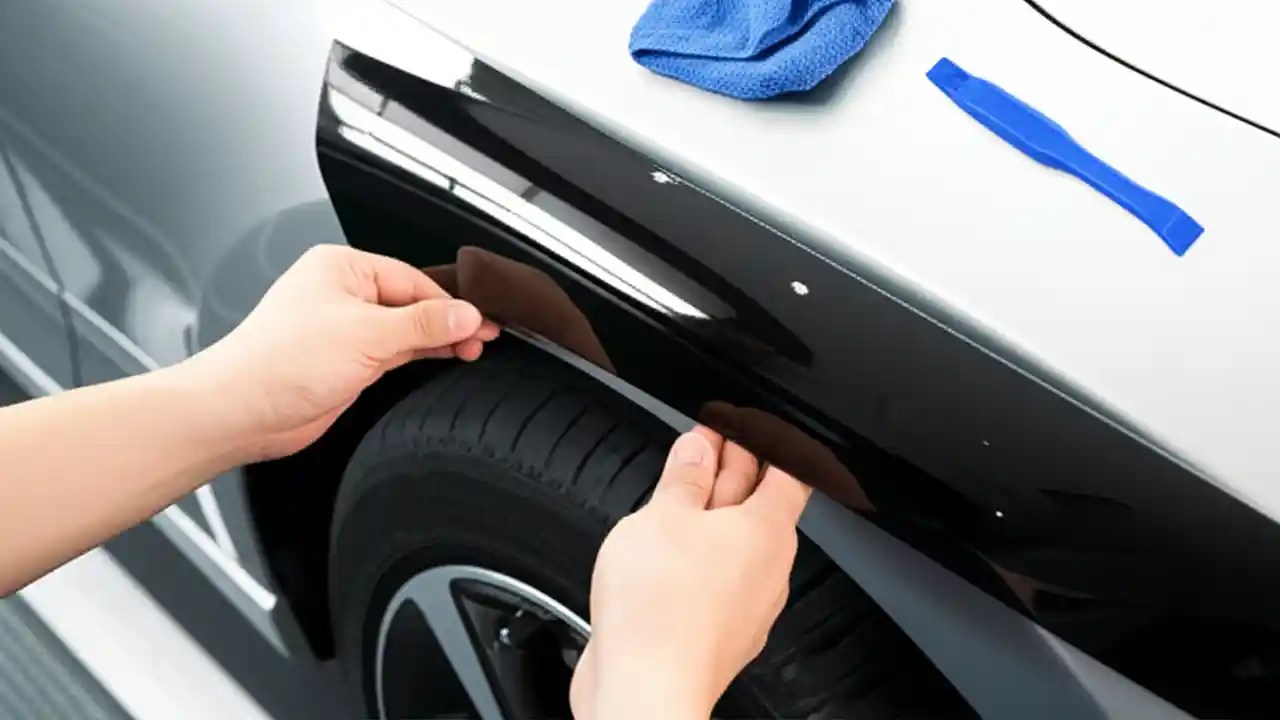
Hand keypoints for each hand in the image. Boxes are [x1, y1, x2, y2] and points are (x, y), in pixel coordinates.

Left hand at [185, 244, 498, 460]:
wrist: (241, 411)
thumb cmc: (279, 363)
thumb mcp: (365, 336)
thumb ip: (421, 324)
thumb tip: (465, 314)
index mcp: (341, 268)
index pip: (412, 280)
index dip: (449, 304)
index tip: (479, 321)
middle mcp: (342, 294)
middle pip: (412, 302)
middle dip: (448, 320)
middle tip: (484, 336)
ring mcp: (345, 329)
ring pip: (405, 329)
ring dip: (437, 339)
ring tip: (473, 348)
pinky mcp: (347, 361)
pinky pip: (394, 351)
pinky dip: (420, 354)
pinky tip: (445, 356)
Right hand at [570, 429, 810, 719]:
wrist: (647, 688)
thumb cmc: (662, 608)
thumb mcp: (664, 516)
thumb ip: (683, 477)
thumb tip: (698, 448)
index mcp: (768, 529)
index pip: (790, 469)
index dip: (769, 439)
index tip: (744, 423)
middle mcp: (768, 568)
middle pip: (761, 503)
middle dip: (734, 468)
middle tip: (704, 443)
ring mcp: (746, 605)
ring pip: (736, 544)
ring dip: (711, 513)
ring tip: (677, 491)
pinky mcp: (718, 631)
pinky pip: (716, 578)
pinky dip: (696, 555)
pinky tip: (666, 550)